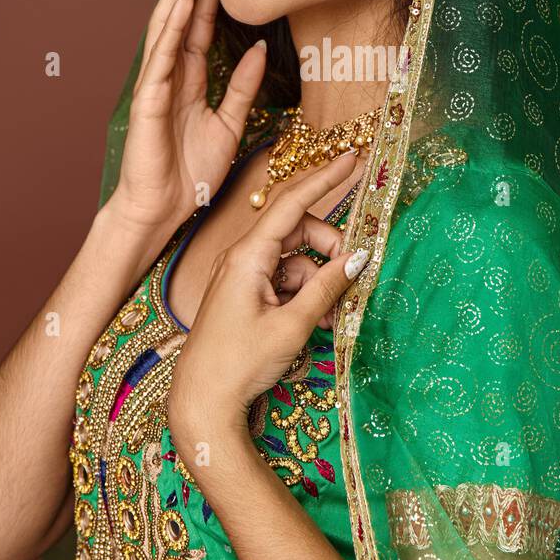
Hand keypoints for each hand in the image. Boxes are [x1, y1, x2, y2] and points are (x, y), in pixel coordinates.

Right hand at [106, 0, 266, 239]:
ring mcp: (156, 84)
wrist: (164, 209)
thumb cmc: (191, 173)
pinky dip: (172, 28)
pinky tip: (183, 3)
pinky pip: (162, 57)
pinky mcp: (148, 100)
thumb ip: (242, 88)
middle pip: (181, 15)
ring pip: (168, 27)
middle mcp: (170, 74)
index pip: (202, 25)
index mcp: (189, 79)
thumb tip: (261, 52)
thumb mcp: (230, 124)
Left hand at [167, 153, 370, 453]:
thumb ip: (326, 288)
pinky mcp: (247, 293)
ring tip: (335, 315)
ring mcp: (244, 275)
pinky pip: (287, 279)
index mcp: (248, 255)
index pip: (292, 201)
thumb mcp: (291, 326)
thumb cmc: (238, 364)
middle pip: (300, 231)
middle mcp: (244, 257)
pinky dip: (308, 293)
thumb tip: (358, 257)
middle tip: (355, 275)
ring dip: (322, 279)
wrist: (201, 402)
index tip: (353, 158)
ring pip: (298, 258)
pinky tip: (321, 320)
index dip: (325, 177)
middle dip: (331, 248)